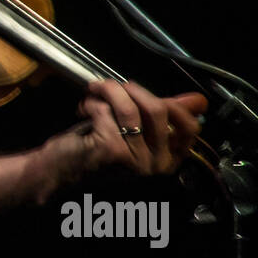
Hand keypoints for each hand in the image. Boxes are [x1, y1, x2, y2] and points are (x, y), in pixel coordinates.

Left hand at [39, 80, 207, 190]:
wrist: (58, 171)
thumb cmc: (97, 148)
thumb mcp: (136, 129)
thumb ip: (165, 115)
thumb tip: (199, 100)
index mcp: (168, 160)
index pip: (189, 127)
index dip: (170, 102)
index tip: (140, 92)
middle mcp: (157, 165)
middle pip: (158, 110)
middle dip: (131, 89)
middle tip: (110, 87)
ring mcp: (135, 161)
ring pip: (130, 108)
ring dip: (108, 91)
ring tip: (93, 91)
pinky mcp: (112, 151)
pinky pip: (108, 111)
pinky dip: (92, 103)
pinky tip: (83, 109)